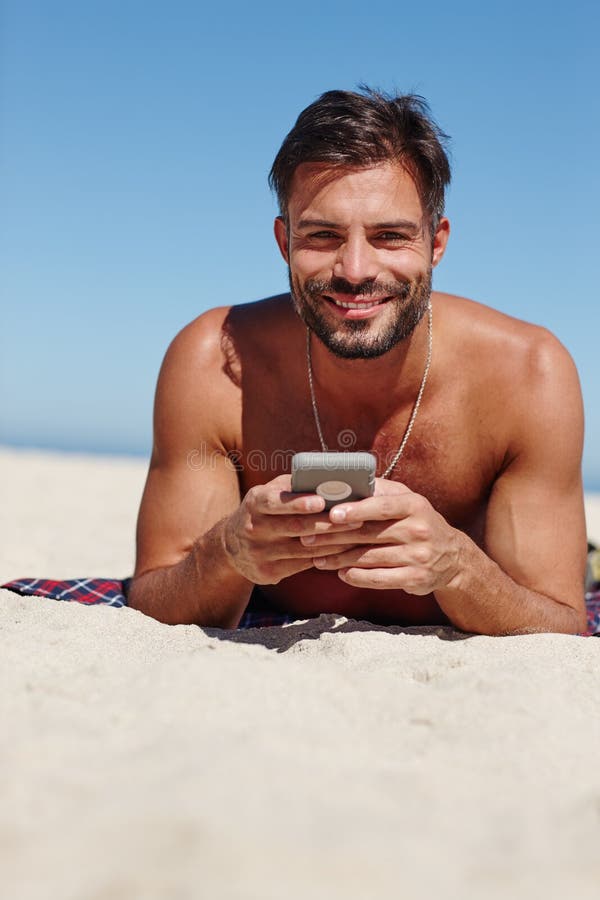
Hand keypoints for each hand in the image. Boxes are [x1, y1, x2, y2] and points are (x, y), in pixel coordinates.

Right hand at [222, 474, 361, 583]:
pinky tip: (343, 551)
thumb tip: (328, 479)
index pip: (276, 502)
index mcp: (255, 503)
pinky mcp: (267, 573)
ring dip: (333, 541)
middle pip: (295, 527)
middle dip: (327, 523)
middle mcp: (253, 528)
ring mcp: (259, 553)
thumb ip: (292, 486)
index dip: (298, 503)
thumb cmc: (263, 511)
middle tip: (355, 518)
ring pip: (303, 548)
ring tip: (356, 534)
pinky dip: (324, 557)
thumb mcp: (269, 493)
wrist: (231, 545)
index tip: (321, 501)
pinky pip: (302, 565)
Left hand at [299, 478, 462, 593]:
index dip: (356, 510)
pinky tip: (340, 573)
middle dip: (334, 536)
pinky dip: (357, 576)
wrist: (452, 557)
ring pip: (369, 558)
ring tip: (317, 558)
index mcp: (414, 506)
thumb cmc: (417, 522)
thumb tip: (345, 480)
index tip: (331, 514)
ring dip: (339, 559)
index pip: (382, 507)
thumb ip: (379, 491)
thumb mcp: (407, 501)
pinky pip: (379, 579)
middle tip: (308, 538)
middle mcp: (418, 530)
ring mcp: (418, 556)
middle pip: (369, 534)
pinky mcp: (415, 579)